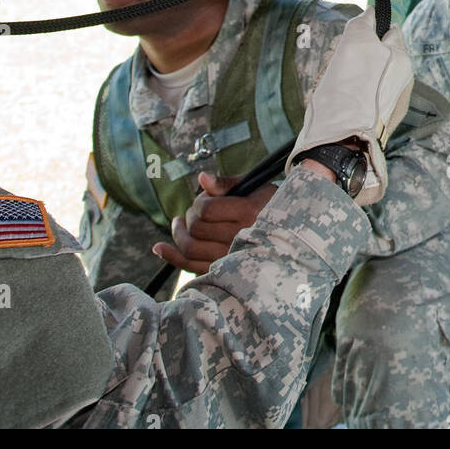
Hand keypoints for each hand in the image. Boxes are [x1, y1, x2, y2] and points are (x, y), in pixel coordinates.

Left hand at [151, 175, 277, 273]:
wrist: (290, 233)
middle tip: (195, 212)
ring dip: (178, 234)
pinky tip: (159, 248)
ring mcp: (232, 257)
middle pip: (196, 229)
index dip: (199, 202)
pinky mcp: (225, 270)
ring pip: (190, 249)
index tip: (205, 199)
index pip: (205, 209)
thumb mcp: (252, 186)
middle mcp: (241, 237)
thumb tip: (201, 178)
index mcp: (248, 213)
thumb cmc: (268, 203)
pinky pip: (192, 267)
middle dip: (190, 217)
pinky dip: (172, 257)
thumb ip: (224, 184)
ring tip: (179, 224)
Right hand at [285, 6, 413, 205]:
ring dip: (339, 73)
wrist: (340, 144)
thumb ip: (364, 25)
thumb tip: (371, 12)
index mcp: (402, 61)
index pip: (390, 30)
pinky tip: (329, 100)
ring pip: (359, 73)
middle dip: (348, 53)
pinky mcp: (372, 117)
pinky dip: (341, 93)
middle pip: (371, 52)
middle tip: (332, 61)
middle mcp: (400, 81)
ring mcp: (386, 101)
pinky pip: (355, 95)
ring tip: (327, 84)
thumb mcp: (355, 45)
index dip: (367, 29)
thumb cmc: (349, 93)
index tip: (348, 38)